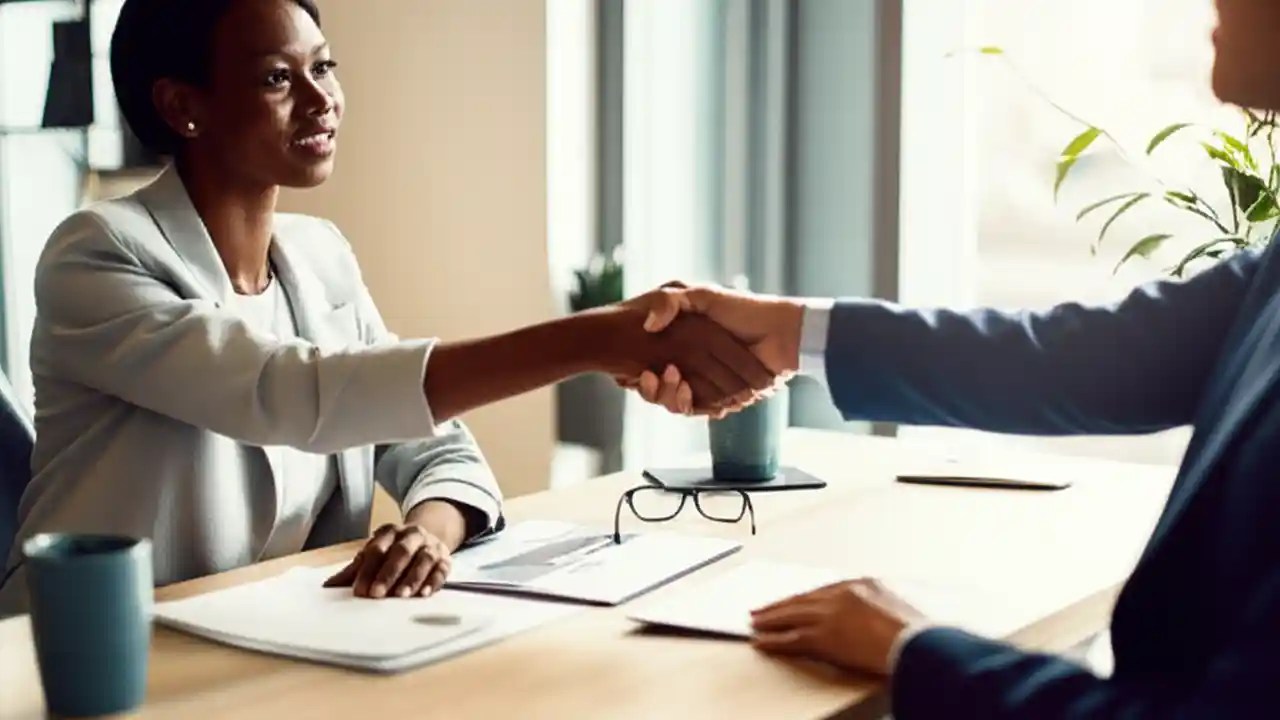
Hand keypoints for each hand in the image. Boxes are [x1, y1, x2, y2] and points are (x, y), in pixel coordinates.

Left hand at [323, 522, 452, 598]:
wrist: (429, 537)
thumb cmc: (395, 552)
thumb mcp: (376, 555)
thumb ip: (356, 571)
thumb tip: (328, 586)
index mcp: (390, 532)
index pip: (377, 549)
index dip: (367, 570)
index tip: (359, 591)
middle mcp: (412, 535)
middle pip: (400, 552)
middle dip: (388, 574)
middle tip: (376, 594)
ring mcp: (430, 545)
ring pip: (423, 559)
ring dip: (412, 578)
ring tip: (401, 596)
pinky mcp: (445, 558)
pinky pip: (441, 569)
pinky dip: (434, 581)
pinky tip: (424, 594)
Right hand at [591, 289, 776, 413]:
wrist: (783, 332)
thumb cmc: (746, 310)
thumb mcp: (704, 296)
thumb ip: (671, 301)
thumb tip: (648, 325)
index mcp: (687, 341)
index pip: (652, 360)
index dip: (639, 368)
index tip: (630, 369)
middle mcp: (694, 364)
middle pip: (660, 386)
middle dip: (652, 387)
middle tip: (648, 377)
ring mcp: (708, 383)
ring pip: (676, 400)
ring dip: (670, 396)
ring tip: (676, 381)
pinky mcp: (723, 398)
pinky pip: (699, 408)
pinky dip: (691, 404)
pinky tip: (688, 391)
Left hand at [749, 579, 928, 675]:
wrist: (916, 647)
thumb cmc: (917, 634)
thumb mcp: (900, 610)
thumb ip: (881, 609)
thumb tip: (878, 619)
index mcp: (861, 584)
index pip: (822, 591)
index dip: (803, 599)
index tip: (792, 602)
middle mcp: (841, 594)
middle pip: (802, 599)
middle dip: (780, 606)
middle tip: (762, 610)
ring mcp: (829, 614)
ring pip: (791, 616)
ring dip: (770, 621)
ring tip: (755, 624)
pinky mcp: (822, 636)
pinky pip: (790, 639)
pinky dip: (773, 641)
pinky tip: (762, 642)